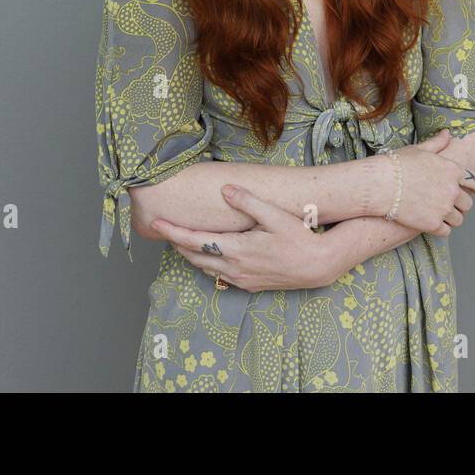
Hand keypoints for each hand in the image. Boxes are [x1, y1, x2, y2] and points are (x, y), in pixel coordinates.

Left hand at [151, 184, 333, 291]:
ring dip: (191, 256)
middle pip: (194, 257)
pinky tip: (209, 257)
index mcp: (236, 249)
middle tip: (164, 230)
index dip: (173, 232)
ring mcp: (241, 279)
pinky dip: (208, 265)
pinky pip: (220, 277)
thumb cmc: (299, 237)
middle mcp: (234, 268)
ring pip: (206, 269)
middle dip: (177, 244)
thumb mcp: (275, 215)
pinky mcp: (249, 285)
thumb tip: (225, 189)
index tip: (155, 224)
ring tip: (180, 241)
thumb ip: (248, 202)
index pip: (195, 241)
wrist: (319, 265)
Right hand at [379, 130, 474, 235]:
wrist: (380, 184)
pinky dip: (441, 229)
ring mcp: (444, 209)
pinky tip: (433, 225)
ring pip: (458, 219)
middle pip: (467, 204)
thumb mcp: (419, 149)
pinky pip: (446, 231)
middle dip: (461, 205)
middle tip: (452, 206)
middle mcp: (452, 190)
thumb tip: (447, 133)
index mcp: (453, 170)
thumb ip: (437, 143)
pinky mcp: (433, 224)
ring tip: (442, 216)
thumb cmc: (397, 164)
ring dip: (452, 218)